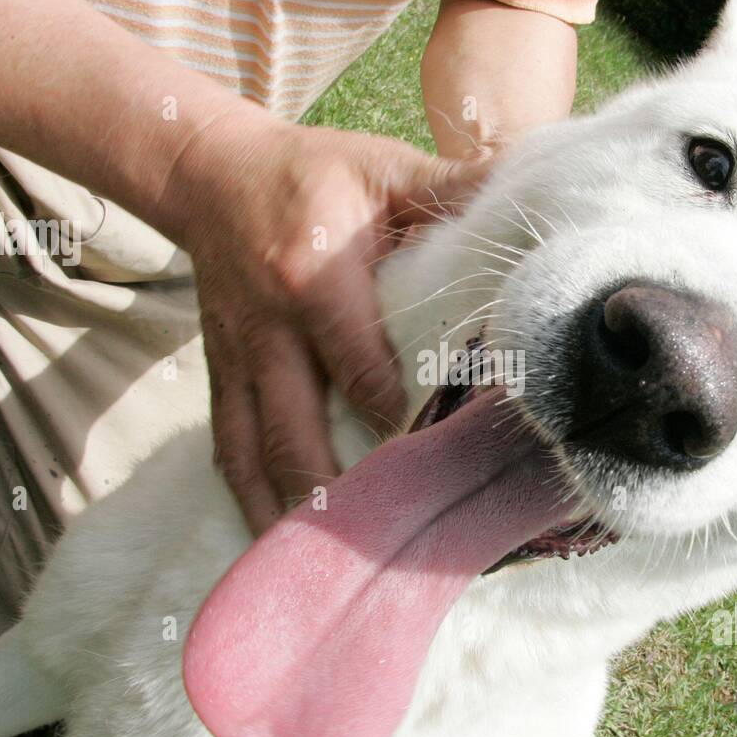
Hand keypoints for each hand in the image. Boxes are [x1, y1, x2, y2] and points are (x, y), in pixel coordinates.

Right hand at [165, 107, 489, 532]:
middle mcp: (269, 327)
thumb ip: (451, 187)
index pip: (358, 364)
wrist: (207, 172)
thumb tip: (529, 192)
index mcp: (314, 278)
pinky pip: (227, 445)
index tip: (439, 460)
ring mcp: (237, 357)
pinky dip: (247, 494)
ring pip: (255, 450)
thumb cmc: (310, 172)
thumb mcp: (381, 165)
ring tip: (317, 571)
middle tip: (380, 544)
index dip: (396, 416)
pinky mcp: (219, 373)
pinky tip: (269, 539)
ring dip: (285, 510)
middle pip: (297, 428)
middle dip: (335, 489)